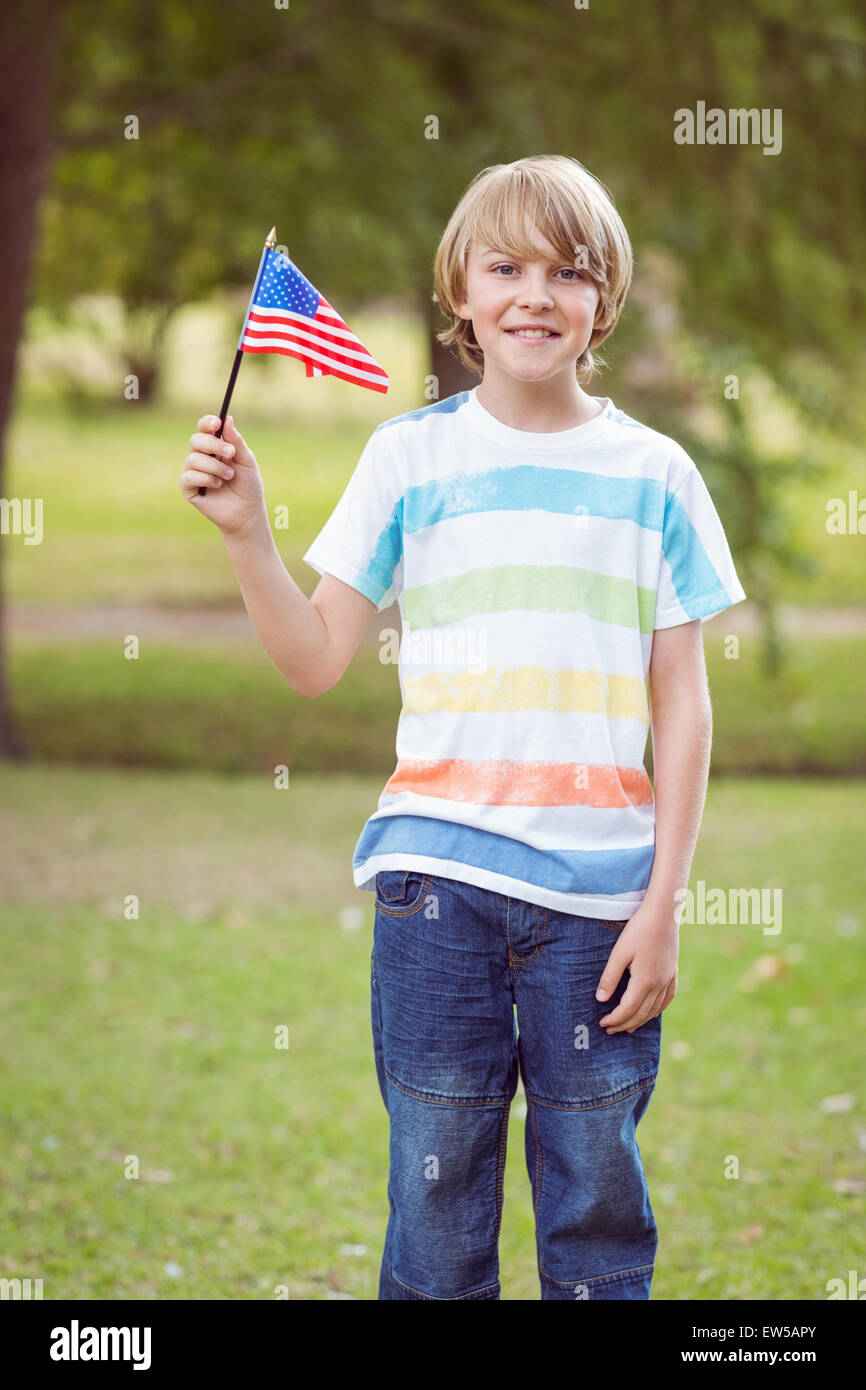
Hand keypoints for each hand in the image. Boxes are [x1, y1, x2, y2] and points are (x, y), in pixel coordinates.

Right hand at [179, 414, 267, 537]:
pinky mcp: (189, 489)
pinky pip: (188, 477)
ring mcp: (194, 473)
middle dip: (213, 445)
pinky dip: (205, 479)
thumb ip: (236, 442)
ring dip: (214, 467)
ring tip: (229, 476)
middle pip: (195, 440)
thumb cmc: (248, 486)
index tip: (217, 423)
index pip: (204, 429)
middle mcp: (202, 457)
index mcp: (215, 447)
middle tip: (230, 453)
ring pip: (193, 459)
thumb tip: (227, 419)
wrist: (247, 513)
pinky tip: (217, 485)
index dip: (207, 423)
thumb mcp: (246, 461)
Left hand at [595, 902, 678, 1033]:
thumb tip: (601, 999)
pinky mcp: (673, 973)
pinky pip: (667, 999)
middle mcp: (659, 984)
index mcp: (645, 980)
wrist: (664, 913)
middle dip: (624, 1024)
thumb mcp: (620, 952)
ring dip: (639, 1021)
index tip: (602, 1023)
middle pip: (641, 1014)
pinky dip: (656, 1010)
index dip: (615, 1019)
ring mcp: (668, 979)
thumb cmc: (639, 929)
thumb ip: (610, 977)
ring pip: (655, 1010)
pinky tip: (650, 1013)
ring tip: (626, 1026)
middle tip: (609, 1029)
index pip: (628, 1010)